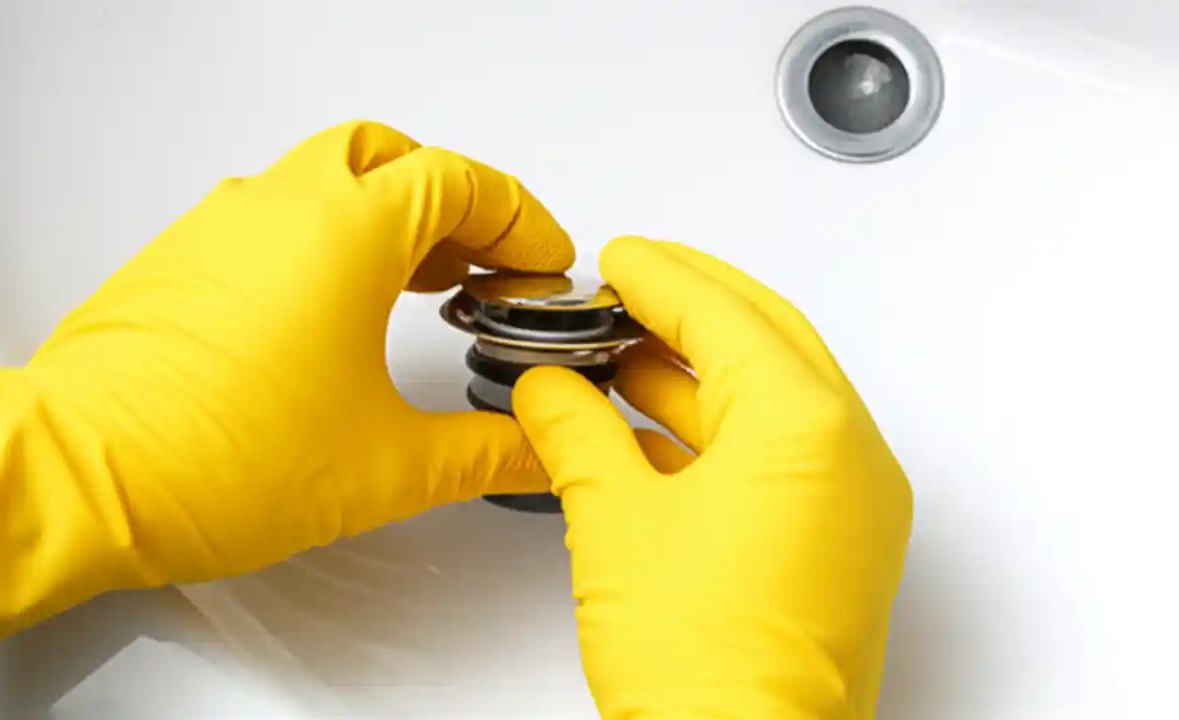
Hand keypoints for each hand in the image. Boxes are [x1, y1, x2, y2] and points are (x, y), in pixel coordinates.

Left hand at [25, 120, 572, 582]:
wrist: (81, 478)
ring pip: (325, 176)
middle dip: (453, 199)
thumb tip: (540, 452)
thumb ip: (485, 453)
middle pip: (392, 154)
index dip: (520, 217)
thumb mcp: (389, 466)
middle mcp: (283, 205)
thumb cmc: (217, 460)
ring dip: (386, 212)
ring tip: (423, 285)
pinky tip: (334, 310)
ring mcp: (222, 225)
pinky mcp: (181, 258)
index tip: (543, 261)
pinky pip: (272, 214)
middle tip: (486, 262)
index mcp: (348, 229)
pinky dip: (324, 235)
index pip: (462, 182)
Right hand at [513, 237, 912, 718]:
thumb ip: (574, 431)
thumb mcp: (612, 518)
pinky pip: (774, 454)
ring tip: (620, 350)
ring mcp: (850, 503)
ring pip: (769, 397)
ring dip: (694, 369)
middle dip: (689, 304)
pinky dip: (711, 428)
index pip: (724, 314)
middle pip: (764, 338)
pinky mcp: (834, 544)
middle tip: (627, 281)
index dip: (659, 275)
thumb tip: (549, 393)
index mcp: (805, 427)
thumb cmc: (702, 669)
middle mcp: (848, 455)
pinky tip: (646, 422)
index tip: (618, 255)